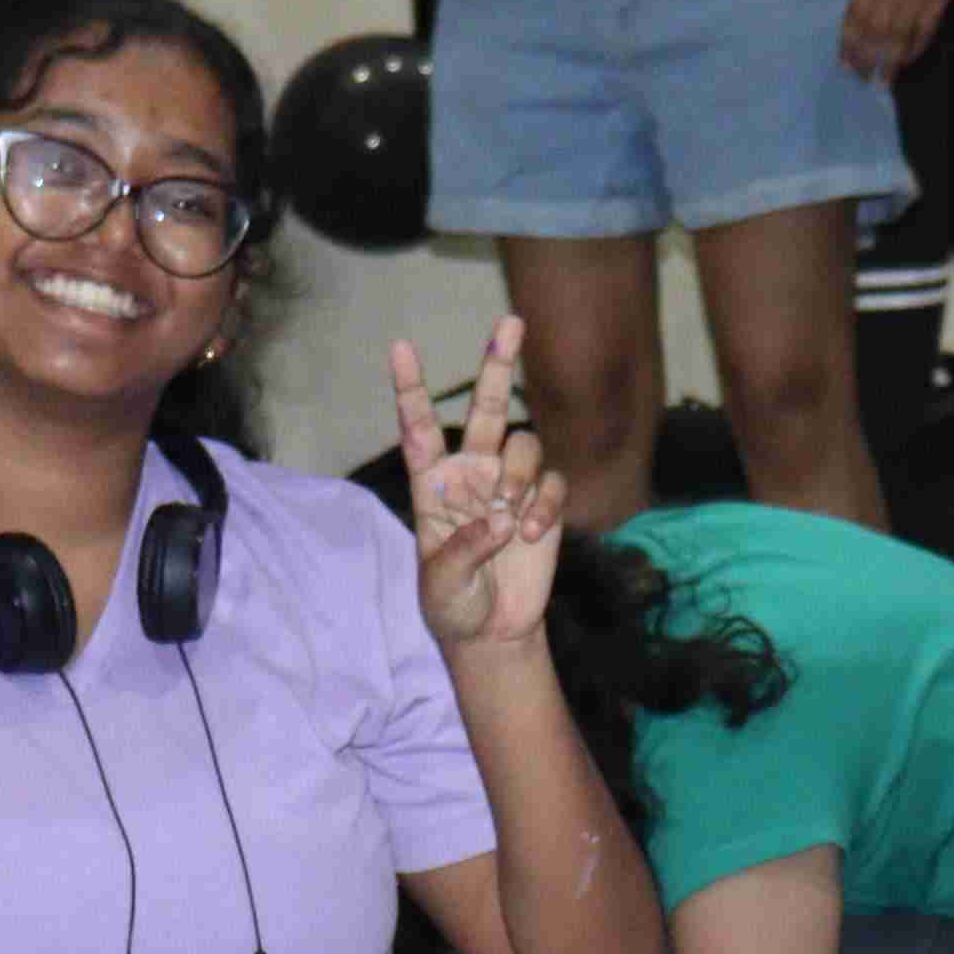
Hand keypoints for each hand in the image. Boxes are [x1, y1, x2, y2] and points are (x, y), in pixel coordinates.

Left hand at [394, 320, 564, 650]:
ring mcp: (509, 485)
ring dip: (521, 475)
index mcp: (432, 485)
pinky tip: (533, 535)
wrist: (493, 632)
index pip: (418, 428)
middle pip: (486, 408)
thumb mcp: (441, 585)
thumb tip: (497, 520)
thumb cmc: (453, 605)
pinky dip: (545, 505)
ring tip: (512, 518)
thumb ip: (462, 550)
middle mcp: (472, 474)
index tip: (401, 348)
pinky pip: (553, 483)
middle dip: (498, 364)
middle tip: (511, 321)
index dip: (410, 388)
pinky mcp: (543, 504)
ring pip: (524, 444)